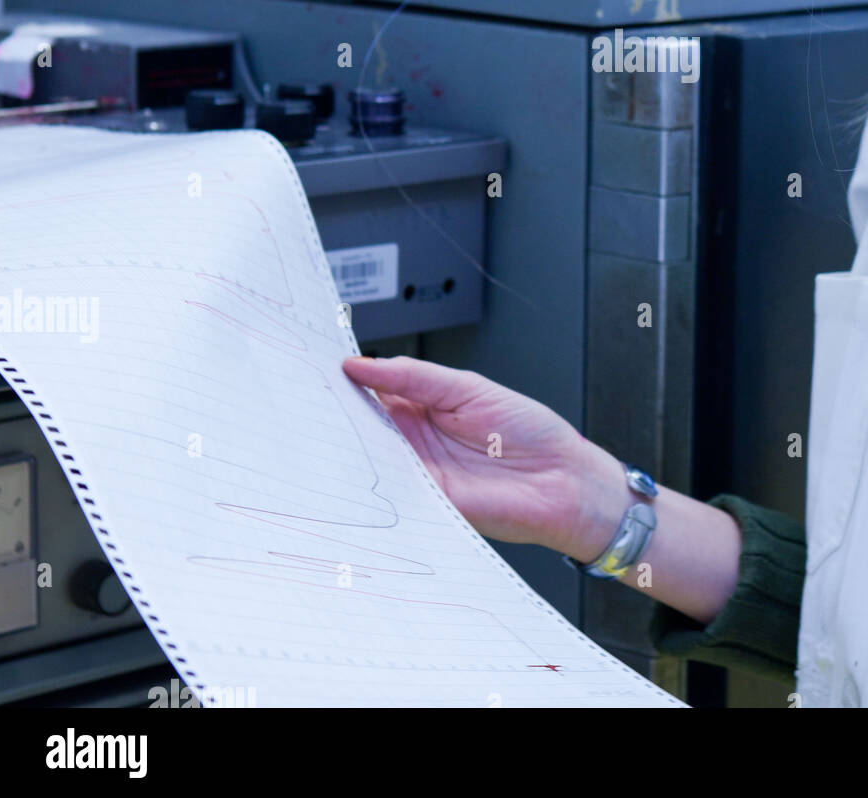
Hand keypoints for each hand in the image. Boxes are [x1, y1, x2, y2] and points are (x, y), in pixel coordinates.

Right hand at [342, 355, 625, 560]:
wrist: (563, 479)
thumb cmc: (530, 431)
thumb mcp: (468, 388)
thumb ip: (414, 376)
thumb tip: (362, 364)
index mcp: (423, 405)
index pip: (372, 391)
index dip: (347, 380)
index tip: (316, 365)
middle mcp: (414, 440)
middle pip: (361, 425)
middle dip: (334, 411)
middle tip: (304, 394)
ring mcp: (416, 472)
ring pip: (366, 456)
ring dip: (343, 444)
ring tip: (316, 422)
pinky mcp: (424, 503)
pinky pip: (387, 489)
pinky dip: (368, 477)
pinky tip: (350, 459)